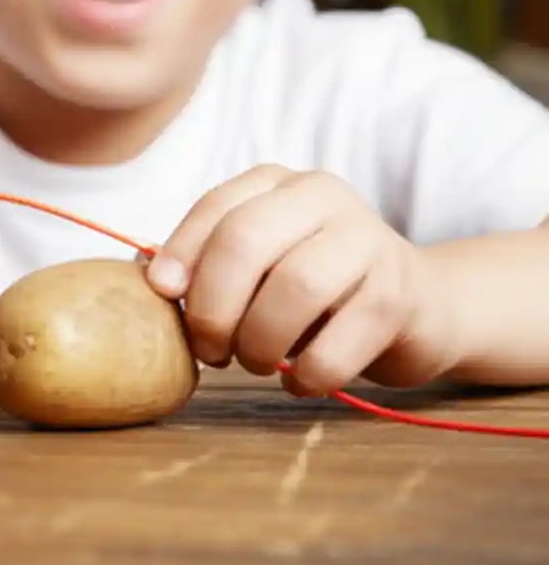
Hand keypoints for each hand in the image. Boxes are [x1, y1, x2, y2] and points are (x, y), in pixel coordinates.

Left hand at [144, 165, 454, 396]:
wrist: (419, 308)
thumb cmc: (316, 290)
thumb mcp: (259, 264)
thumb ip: (207, 264)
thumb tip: (145, 277)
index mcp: (278, 184)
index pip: (215, 209)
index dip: (179, 255)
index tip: (163, 295)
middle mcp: (324, 196)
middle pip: (245, 241)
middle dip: (213, 306)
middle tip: (211, 349)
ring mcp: (369, 240)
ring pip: (294, 288)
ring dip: (260, 342)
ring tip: (257, 363)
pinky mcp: (400, 294)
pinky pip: (334, 345)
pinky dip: (305, 376)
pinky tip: (300, 380)